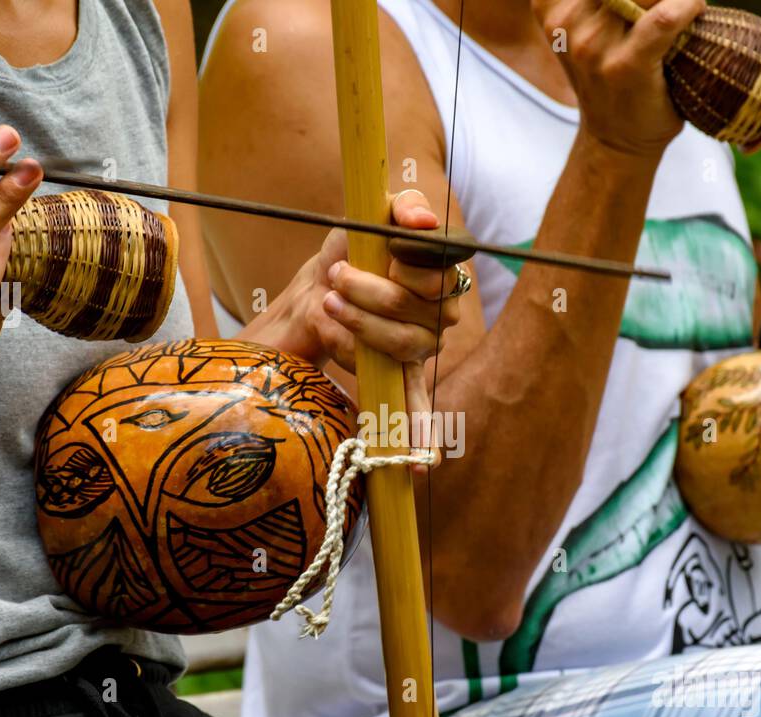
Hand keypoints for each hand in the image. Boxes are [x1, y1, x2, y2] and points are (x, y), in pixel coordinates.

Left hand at [257, 189, 463, 465]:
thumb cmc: (353, 247)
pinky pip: (420, 410)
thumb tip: (419, 224)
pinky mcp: (402, 380)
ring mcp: (422, 351)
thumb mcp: (370, 216)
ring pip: (403, 348)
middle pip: (415, 314)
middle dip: (369, 298)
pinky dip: (421, 435)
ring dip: (362, 332)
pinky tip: (419, 464)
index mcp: (439, 276)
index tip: (347, 262)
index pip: (434, 278)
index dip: (398, 271)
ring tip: (330, 311)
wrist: (320, 284)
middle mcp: (438, 317)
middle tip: (333, 283)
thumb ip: (403, 208)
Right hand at [532, 0, 704, 157]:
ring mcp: (592, 46)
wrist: (616, 140)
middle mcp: (566, 22)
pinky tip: (694, 8)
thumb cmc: (610, 75)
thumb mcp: (586, 26)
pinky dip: (687, 6)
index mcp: (551, 6)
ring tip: (680, 1)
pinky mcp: (625, 65)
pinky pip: (666, 16)